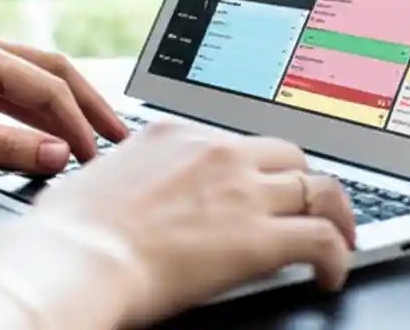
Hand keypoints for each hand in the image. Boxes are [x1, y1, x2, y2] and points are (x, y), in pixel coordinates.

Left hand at [0, 33, 126, 173]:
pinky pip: (11, 94)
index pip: (48, 86)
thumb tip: (57, 153)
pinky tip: (50, 135)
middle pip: (53, 72)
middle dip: (88, 104)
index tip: (96, 154)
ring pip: (34, 81)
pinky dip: (36, 114)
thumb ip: (3, 146)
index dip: (78, 122)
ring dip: (65, 109)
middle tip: (119, 134)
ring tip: (94, 136)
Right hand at [0, 121, 355, 327]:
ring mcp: (242, 191)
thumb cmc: (68, 232)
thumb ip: (132, 176)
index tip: (261, 187)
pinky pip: (321, 238)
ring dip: (336, 215)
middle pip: (288, 156)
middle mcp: (216, 152)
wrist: (72, 259)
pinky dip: (337, 256)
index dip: (256, 170)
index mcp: (176, 135)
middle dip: (304, 182)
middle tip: (312, 208)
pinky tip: (331, 274)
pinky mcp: (259, 237)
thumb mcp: (101, 179)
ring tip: (341, 238)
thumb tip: (130, 192)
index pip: (236, 143)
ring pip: (319, 189)